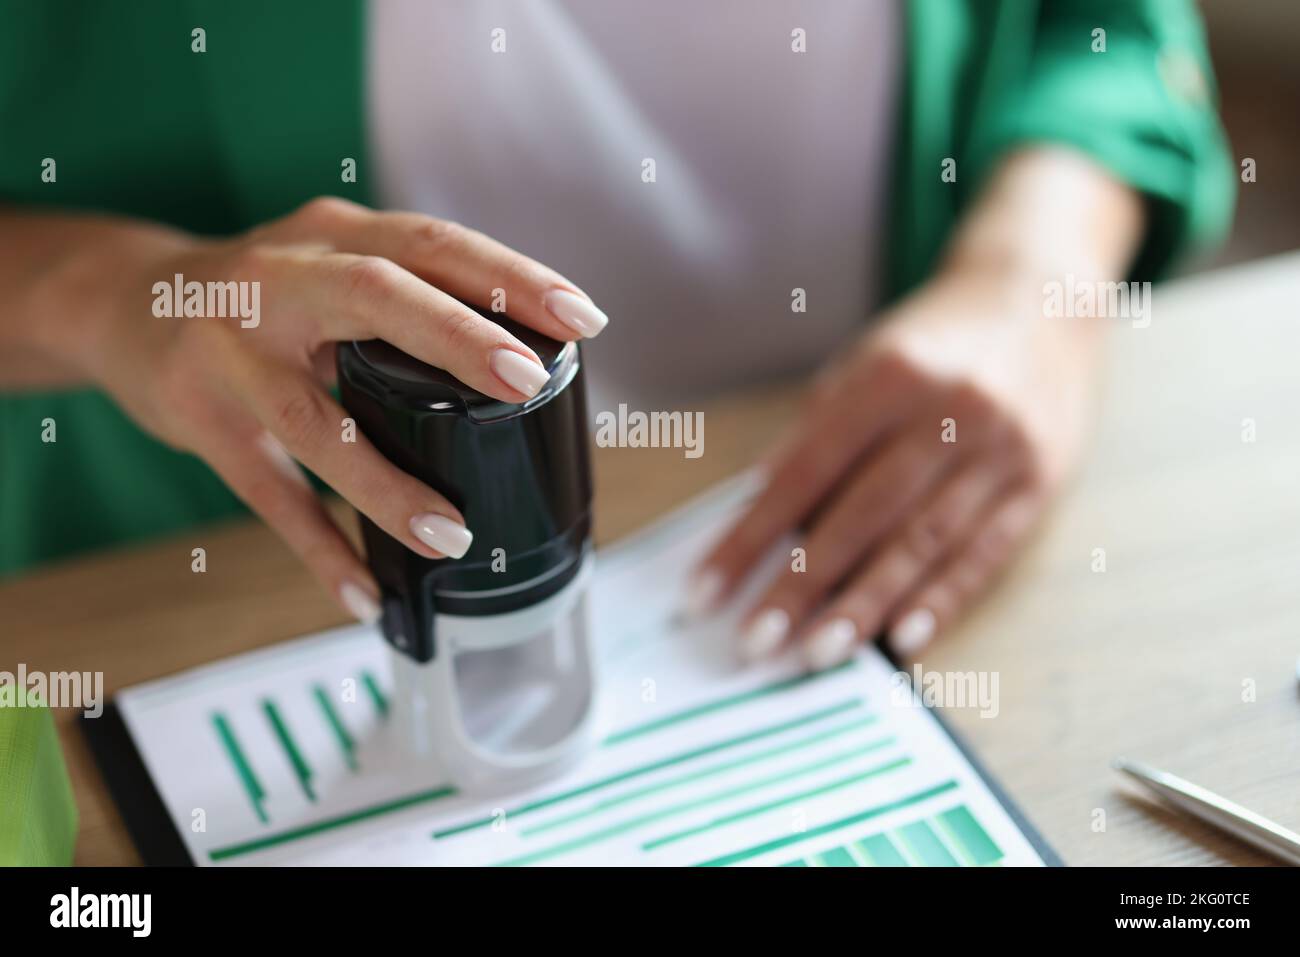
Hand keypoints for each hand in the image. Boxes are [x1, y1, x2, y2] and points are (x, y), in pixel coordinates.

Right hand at [77, 197, 608, 620]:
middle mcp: (279, 280)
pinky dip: (320, 548)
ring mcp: (231, 352)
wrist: (119, 304)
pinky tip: (366, 593)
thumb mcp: (328, 262)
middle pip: (374, 298)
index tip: (582, 317)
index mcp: (331, 236)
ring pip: (316, 420)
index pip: (430, 243)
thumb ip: (407, 293)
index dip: (509, 276)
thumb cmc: (258, 296)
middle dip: (458, 338)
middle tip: (526, 382)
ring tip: (453, 534)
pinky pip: (268, 496)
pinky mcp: (200, 420)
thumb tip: (527, 354)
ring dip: (386, 483)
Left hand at [691, 268, 1103, 666]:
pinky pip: (984, 554)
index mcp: (890, 376)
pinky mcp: (1039, 483)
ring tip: (817, 653)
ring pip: (922, 544)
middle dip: (802, 585)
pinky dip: (940, 601)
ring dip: (865, 606)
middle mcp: (950, 412)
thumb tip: (759, 511)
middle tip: (755, 642)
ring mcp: (1001, 450)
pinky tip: (901, 639)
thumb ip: (817, 432)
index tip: (705, 591)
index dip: (749, 537)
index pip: (803, 472)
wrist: (1042, 302)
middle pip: (862, 515)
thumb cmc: (933, 343)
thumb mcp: (865, 362)